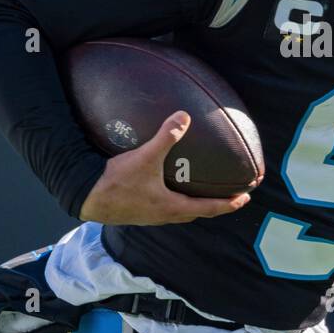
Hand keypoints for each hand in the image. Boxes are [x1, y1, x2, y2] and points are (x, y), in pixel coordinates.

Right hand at [78, 111, 250, 225]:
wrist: (88, 198)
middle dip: (215, 205)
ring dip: (194, 204)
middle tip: (229, 196)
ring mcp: (152, 216)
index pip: (209, 208)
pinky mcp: (139, 212)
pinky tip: (169, 186)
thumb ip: (166, 137)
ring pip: (180, 213)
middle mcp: (165, 215)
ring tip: (202, 191)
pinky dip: (176, 200)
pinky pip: (166, 208)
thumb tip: (184, 116)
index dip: (228, 204)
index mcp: (173, 207)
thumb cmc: (118, 183)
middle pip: (197, 213)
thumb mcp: (145, 157)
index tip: (245, 199)